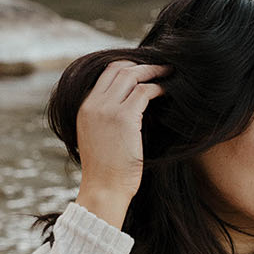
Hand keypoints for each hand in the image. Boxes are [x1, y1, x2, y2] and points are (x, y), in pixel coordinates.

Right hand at [74, 59, 165, 228]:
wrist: (104, 189)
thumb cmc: (106, 170)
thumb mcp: (98, 137)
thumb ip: (107, 117)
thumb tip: (133, 103)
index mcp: (85, 107)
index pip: (106, 73)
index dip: (127, 67)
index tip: (144, 70)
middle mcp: (93, 104)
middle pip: (119, 68)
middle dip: (142, 64)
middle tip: (160, 67)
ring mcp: (107, 109)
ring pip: (132, 75)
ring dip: (153, 72)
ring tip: (168, 73)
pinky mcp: (124, 117)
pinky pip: (144, 91)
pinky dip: (158, 88)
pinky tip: (167, 91)